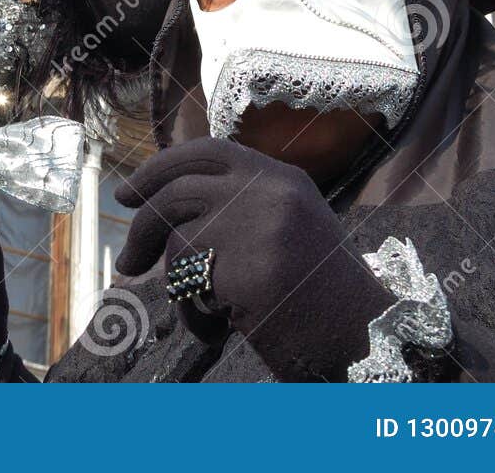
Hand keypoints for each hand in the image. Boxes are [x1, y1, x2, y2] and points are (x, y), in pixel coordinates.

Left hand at [115, 137, 392, 380]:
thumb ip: (240, 208)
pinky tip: (219, 330)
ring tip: (206, 312)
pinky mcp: (248, 267)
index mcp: (283, 178)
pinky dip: (193, 315)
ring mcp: (260, 225)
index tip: (129, 193)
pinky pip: (188, 284)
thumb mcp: (286, 233)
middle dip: (143, 223)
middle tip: (127, 260)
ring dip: (178, 284)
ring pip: (178, 240)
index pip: (207, 152)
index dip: (160, 168)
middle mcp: (271, 190)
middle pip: (178, 187)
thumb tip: (162, 203)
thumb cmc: (320, 298)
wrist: (367, 344)